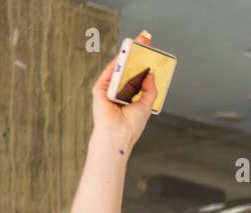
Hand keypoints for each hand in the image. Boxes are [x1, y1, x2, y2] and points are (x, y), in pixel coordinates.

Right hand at [90, 30, 157, 151]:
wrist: (118, 135)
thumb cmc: (131, 125)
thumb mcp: (146, 104)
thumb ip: (149, 89)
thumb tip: (150, 72)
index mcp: (130, 96)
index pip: (136, 75)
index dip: (142, 62)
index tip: (150, 49)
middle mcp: (119, 91)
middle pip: (128, 68)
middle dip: (135, 54)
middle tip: (144, 40)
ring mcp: (108, 89)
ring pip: (118, 68)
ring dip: (126, 55)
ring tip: (137, 43)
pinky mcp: (99, 89)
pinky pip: (108, 73)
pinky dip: (116, 64)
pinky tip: (124, 55)